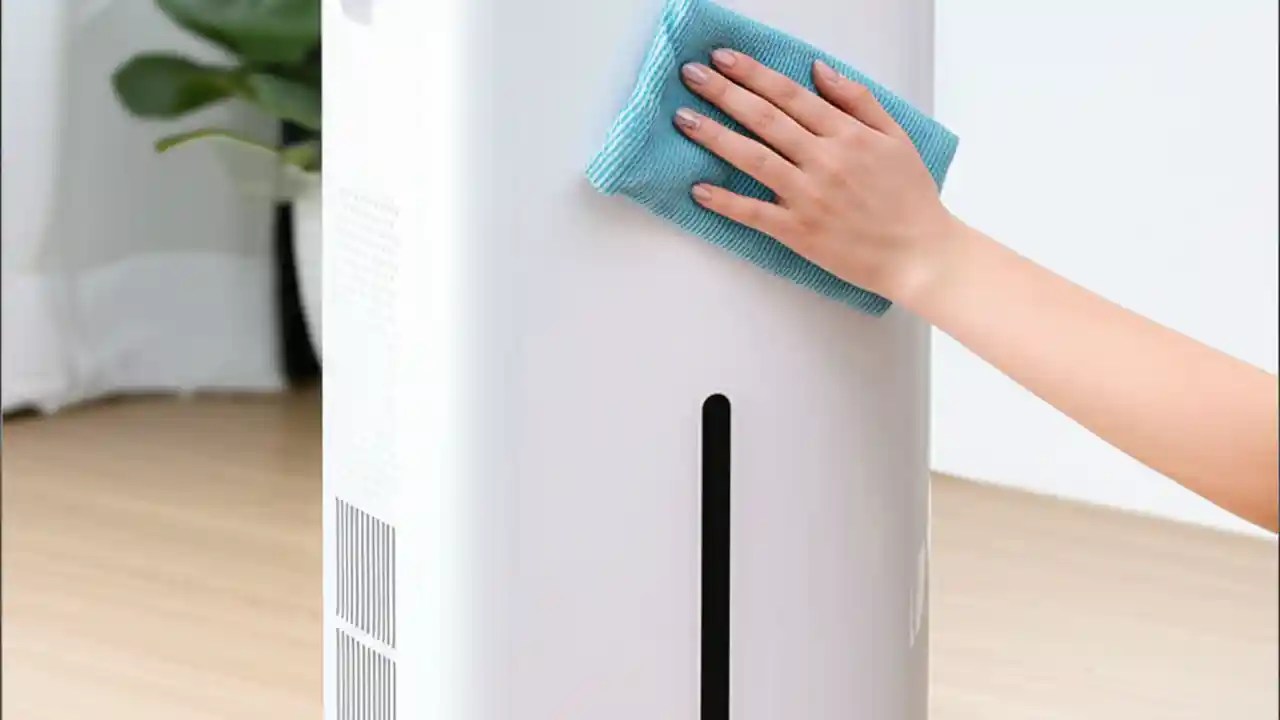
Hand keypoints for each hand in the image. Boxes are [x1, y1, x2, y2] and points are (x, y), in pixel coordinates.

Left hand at [674, 49, 957, 302]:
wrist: (920, 255)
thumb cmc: (910, 197)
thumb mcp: (895, 137)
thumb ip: (858, 100)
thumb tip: (819, 70)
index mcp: (848, 135)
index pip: (790, 95)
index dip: (753, 73)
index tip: (724, 58)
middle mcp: (825, 161)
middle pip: (765, 119)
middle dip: (724, 93)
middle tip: (691, 75)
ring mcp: (809, 197)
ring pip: (753, 159)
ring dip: (714, 136)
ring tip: (684, 119)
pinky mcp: (799, 232)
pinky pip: (754, 214)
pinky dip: (725, 201)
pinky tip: (698, 188)